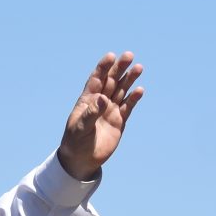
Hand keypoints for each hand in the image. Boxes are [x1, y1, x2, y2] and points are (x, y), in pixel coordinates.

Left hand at [56, 52, 145, 180]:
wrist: (82, 160)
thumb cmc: (76, 142)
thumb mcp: (81, 128)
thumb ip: (91, 113)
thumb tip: (102, 98)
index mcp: (87, 100)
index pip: (96, 79)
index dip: (103, 67)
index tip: (111, 56)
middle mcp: (100, 102)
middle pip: (112, 81)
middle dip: (119, 68)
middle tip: (129, 56)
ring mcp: (110, 110)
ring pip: (122, 91)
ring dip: (130, 80)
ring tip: (138, 68)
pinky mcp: (119, 121)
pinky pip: (128, 107)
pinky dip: (133, 98)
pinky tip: (139, 90)